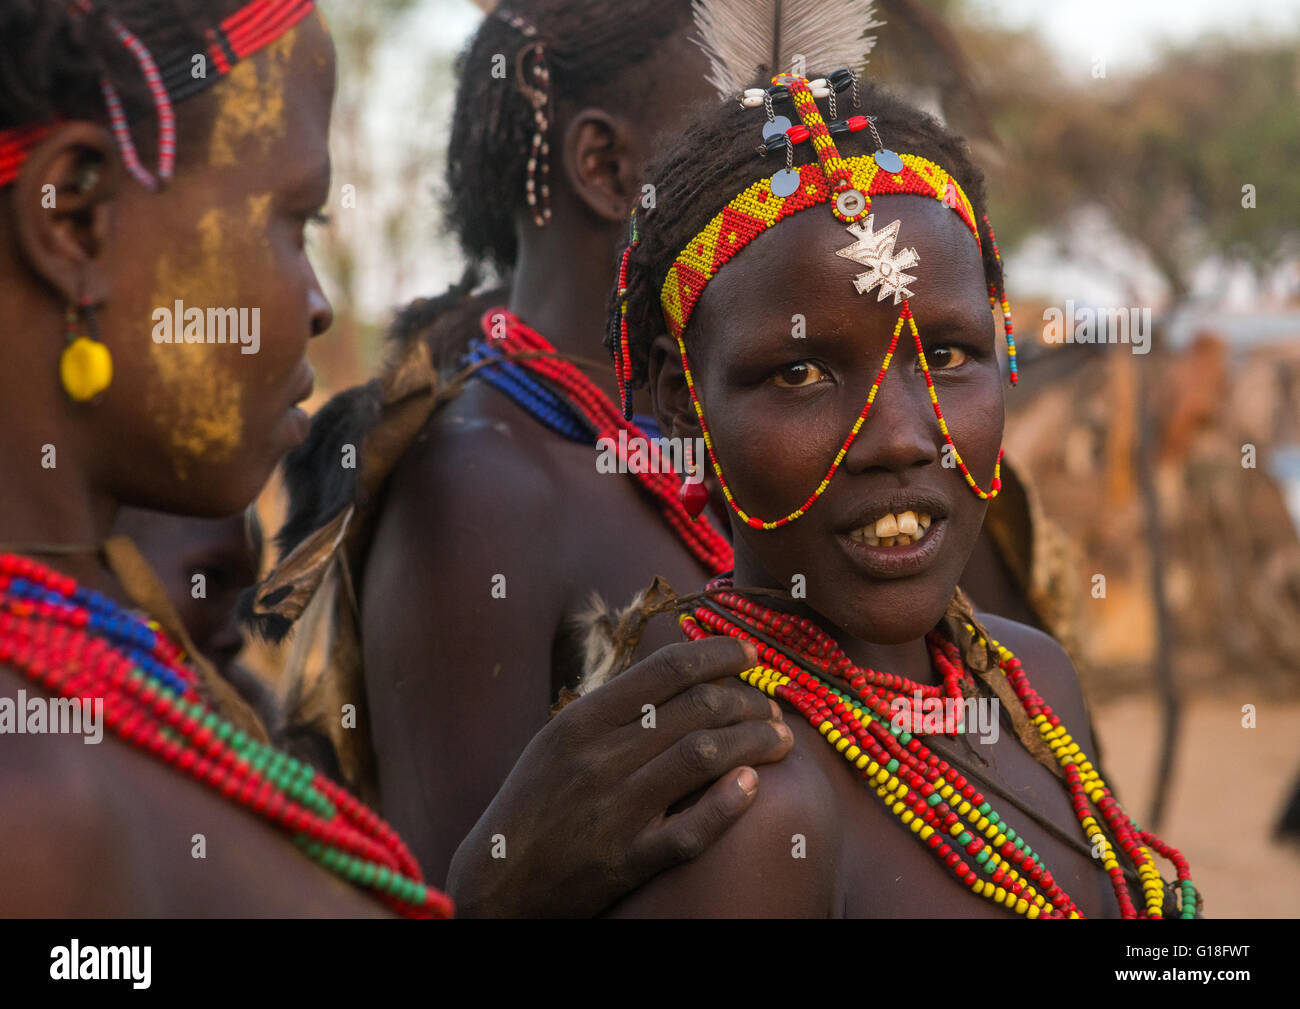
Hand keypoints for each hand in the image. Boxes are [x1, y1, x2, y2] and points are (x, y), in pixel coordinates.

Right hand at [445, 637, 792, 916]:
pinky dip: (728, 804)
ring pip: (704, 756)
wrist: (497, 880)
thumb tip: (683, 670)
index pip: (667, 667)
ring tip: (781, 740)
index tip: (750, 654)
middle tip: (771, 706)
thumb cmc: (536, 801)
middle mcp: (599, 757)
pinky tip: (753, 786)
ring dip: (756, 741)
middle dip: (749, 699)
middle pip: (697, 707)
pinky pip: (690, 830)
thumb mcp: (560, 738)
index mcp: (582, 719)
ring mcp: (614, 810)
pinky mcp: (626, 860)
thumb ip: (616, 707)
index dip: (720, 653)